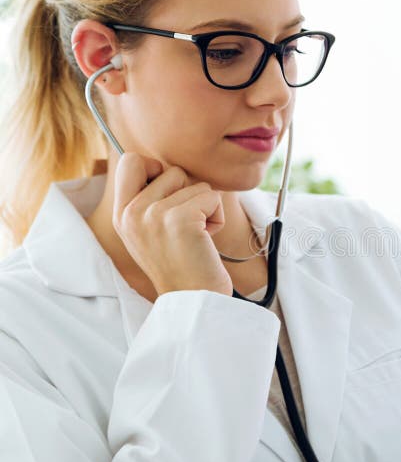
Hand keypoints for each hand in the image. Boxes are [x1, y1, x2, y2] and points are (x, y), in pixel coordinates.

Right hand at [112, 152, 231, 296]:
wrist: (194, 301)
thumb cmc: (181, 265)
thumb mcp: (151, 231)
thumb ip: (150, 199)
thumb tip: (169, 168)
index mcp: (121, 214)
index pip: (130, 160)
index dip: (156, 168)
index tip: (169, 196)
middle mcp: (131, 212)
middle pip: (170, 169)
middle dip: (187, 191)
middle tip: (186, 221)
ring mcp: (153, 215)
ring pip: (195, 183)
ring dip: (204, 207)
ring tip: (196, 235)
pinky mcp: (180, 219)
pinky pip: (212, 196)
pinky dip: (217, 217)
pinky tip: (206, 240)